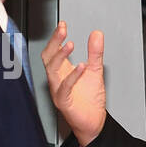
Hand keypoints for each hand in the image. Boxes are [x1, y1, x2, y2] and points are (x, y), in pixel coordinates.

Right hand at [42, 22, 106, 145]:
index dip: (56, 37)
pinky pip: (64, 88)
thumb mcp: (96, 71)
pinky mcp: (64, 102)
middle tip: (62, 30)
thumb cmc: (90, 100)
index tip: (62, 25)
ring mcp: (59, 90)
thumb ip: (95, 53)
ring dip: (60, 57)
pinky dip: (72, 76)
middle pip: (48, 58)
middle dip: (54, 43)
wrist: (93, 122)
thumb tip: (96, 34)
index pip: (54, 51)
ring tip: (70, 44)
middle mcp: (58, 80)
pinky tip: (81, 67)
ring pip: (52, 71)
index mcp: (63, 71)